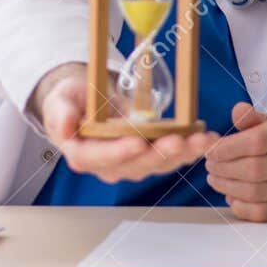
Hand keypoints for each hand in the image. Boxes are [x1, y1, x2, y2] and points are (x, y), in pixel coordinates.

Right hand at [35, 66, 212, 184]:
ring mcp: (132, 163)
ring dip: (183, 153)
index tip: (137, 142)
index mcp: (83, 155)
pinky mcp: (151, 156)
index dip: (119, 153)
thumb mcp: (59, 101)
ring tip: (202, 139)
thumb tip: (63, 126)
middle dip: (159, 153)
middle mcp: (110, 165)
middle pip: (136, 165)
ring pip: (159, 163)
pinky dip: (191, 148)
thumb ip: (60, 113)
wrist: (86, 103)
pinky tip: (207, 138)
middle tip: (178, 140)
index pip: (101, 158)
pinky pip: (172, 156)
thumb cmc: (71, 102)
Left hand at [204, 101, 266, 221]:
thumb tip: (237, 111)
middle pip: (255, 170)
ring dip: (228, 187)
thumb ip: (253, 117)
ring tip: (215, 179)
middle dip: (225, 169)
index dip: (228, 148)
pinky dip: (241, 207)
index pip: (258, 141)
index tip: (210, 151)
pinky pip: (263, 213)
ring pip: (256, 192)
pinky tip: (231, 196)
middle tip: (210, 166)